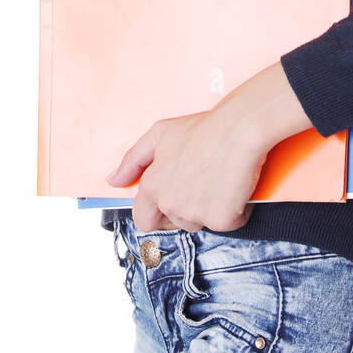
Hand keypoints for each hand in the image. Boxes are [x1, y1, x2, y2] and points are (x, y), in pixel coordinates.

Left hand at [104, 62, 311, 233]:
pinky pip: (228, 223)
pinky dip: (234, 211)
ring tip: (219, 181)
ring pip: (200, 224)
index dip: (156, 214)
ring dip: (210, 210)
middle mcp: (170, 204)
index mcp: (152, 187)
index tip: (170, 204)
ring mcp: (195, 214)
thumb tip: (113, 180)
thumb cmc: (202, 128)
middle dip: (186, 211)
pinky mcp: (221, 220)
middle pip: (175, 223)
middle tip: (201, 184)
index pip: (143, 219)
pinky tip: (235, 187)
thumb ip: (133, 160)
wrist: (239, 129)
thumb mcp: (160, 134)